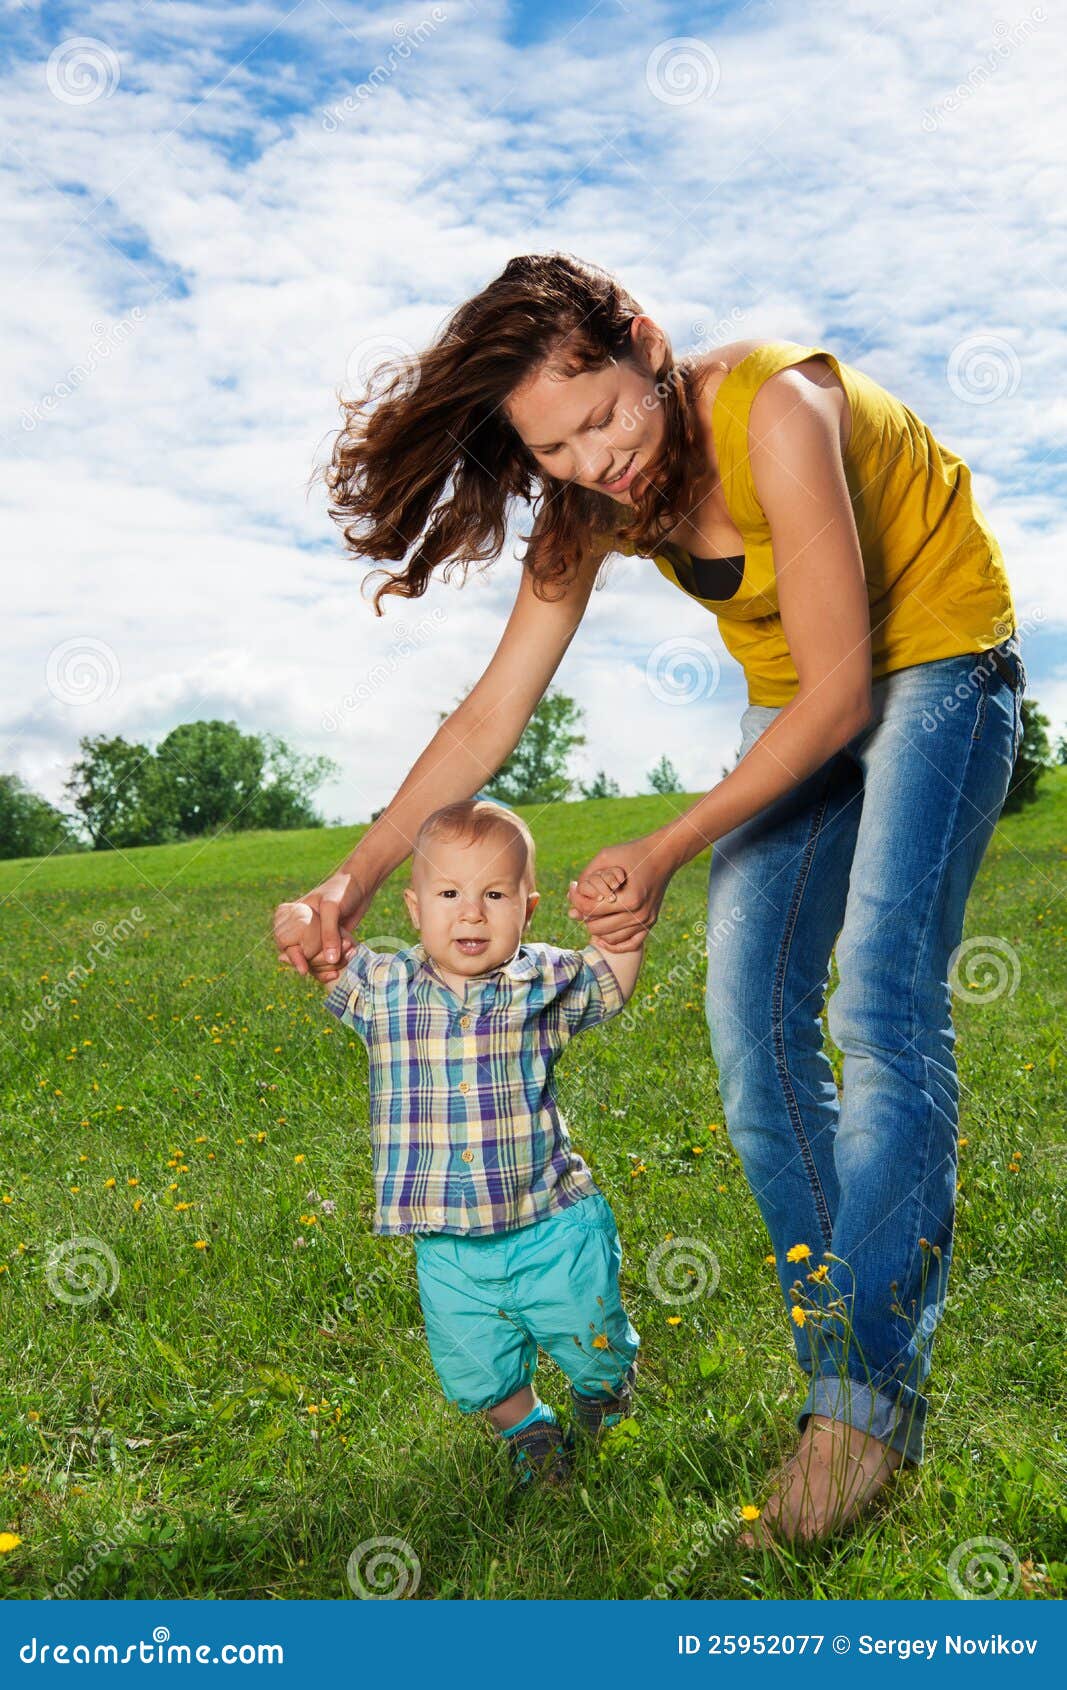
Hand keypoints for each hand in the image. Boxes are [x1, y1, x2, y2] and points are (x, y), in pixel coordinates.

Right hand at [272, 868, 371, 982]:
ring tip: (349, 952)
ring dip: (331, 964)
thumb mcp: (332, 908)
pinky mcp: (329, 943)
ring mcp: (315, 938)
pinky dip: (336, 965)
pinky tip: (346, 961)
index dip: (293, 957)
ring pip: (315, 962)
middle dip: (319, 961)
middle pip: (302, 956)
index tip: (303, 969)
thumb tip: (330, 959)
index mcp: (293, 916)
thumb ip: (329, 933)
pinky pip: (326, 962)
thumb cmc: (342, 890)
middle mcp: (301, 929)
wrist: (361, 885)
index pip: (285, 942)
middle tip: (340, 953)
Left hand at [567, 836, 673, 951]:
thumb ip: (586, 877)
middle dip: (584, 914)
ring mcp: (646, 921)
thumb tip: (570, 899)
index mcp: (629, 899)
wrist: (663, 855)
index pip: (590, 909)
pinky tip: (602, 936)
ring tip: (591, 913)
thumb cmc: (632, 852)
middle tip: (582, 900)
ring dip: (596, 929)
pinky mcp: (650, 923)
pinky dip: (613, 944)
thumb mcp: (606, 857)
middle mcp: (639, 914)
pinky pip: (629, 944)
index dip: (575, 898)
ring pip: (610, 939)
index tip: (573, 886)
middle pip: (597, 927)